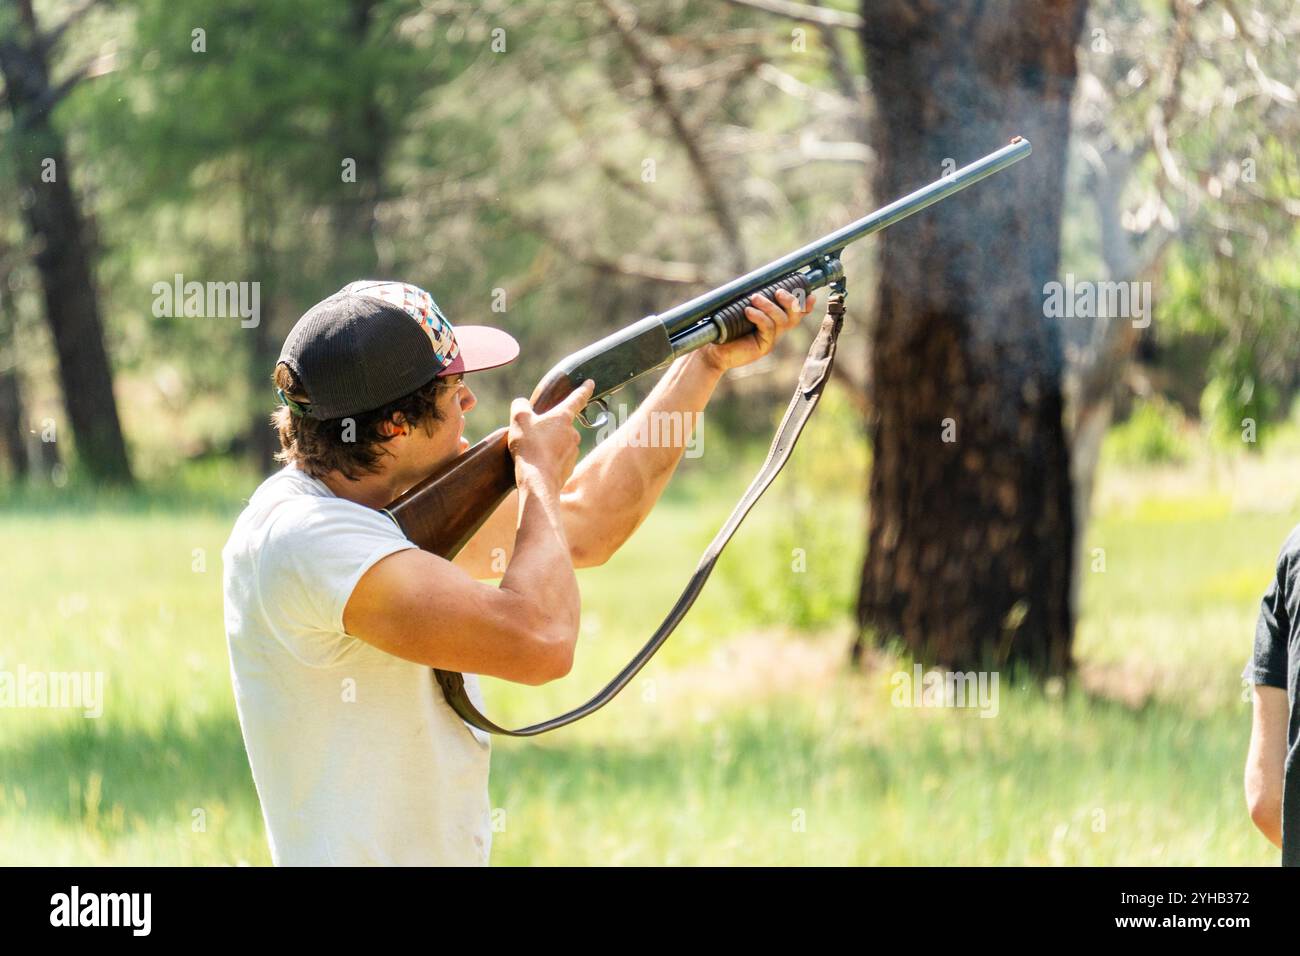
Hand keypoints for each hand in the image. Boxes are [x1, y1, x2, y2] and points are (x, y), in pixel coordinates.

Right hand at [508, 379, 594, 492]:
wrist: (538, 481)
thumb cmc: (530, 447)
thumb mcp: (519, 419)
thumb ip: (520, 405)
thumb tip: (522, 404)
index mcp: (563, 417)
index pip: (577, 398)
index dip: (584, 389)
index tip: (590, 382)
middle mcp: (573, 433)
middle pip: (562, 425)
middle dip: (550, 427)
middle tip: (534, 435)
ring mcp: (573, 451)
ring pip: (560, 443)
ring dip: (549, 445)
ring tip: (533, 452)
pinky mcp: (570, 467)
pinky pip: (559, 459)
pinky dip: (550, 460)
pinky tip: (538, 464)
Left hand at [699, 287, 816, 373]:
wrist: (713, 350)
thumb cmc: (725, 328)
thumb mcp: (739, 310)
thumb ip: (751, 299)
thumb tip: (756, 280)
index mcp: (774, 320)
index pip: (796, 313)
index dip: (806, 304)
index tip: (810, 294)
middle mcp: (776, 330)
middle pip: (795, 316)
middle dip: (792, 301)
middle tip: (778, 292)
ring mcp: (770, 339)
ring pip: (782, 321)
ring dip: (770, 306)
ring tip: (754, 298)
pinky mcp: (763, 347)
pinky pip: (768, 329)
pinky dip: (760, 317)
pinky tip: (748, 311)